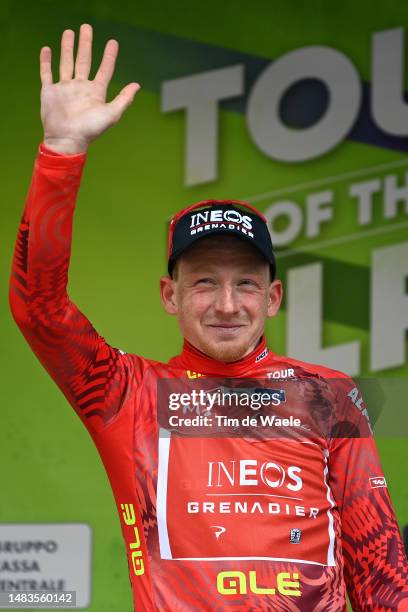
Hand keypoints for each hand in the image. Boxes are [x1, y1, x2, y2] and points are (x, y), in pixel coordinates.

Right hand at [40, 23, 140, 153]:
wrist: (67, 139)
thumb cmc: (90, 129)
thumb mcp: (112, 114)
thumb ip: (124, 99)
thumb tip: (137, 85)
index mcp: (96, 92)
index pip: (104, 69)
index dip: (109, 56)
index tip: (113, 42)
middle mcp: (81, 88)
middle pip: (84, 60)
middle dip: (85, 44)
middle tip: (86, 27)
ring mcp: (65, 89)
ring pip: (66, 62)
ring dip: (67, 47)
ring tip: (69, 32)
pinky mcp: (50, 92)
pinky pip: (47, 73)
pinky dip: (46, 61)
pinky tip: (48, 49)